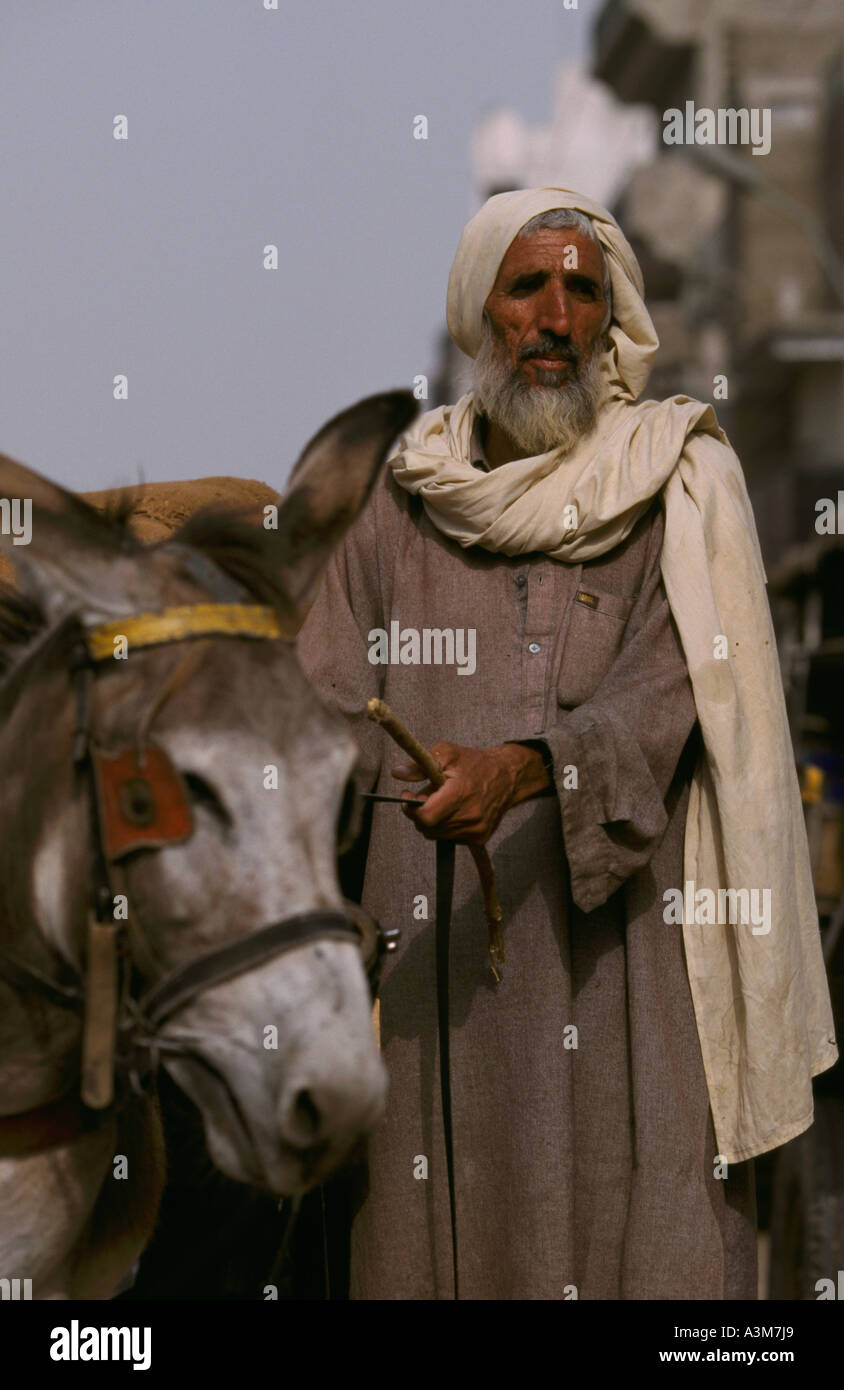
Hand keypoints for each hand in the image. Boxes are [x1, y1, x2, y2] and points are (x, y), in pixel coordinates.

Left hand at [391, 740, 549, 844]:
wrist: (508, 776)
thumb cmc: (475, 762)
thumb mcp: (447, 753)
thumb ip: (421, 764)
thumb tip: (397, 773)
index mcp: (460, 793)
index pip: (425, 817)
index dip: (411, 809)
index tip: (407, 796)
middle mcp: (470, 815)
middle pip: (427, 827)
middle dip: (419, 812)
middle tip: (427, 794)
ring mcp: (476, 830)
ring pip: (436, 834)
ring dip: (432, 820)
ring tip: (442, 801)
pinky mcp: (479, 838)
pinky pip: (449, 838)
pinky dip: (444, 827)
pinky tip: (453, 811)